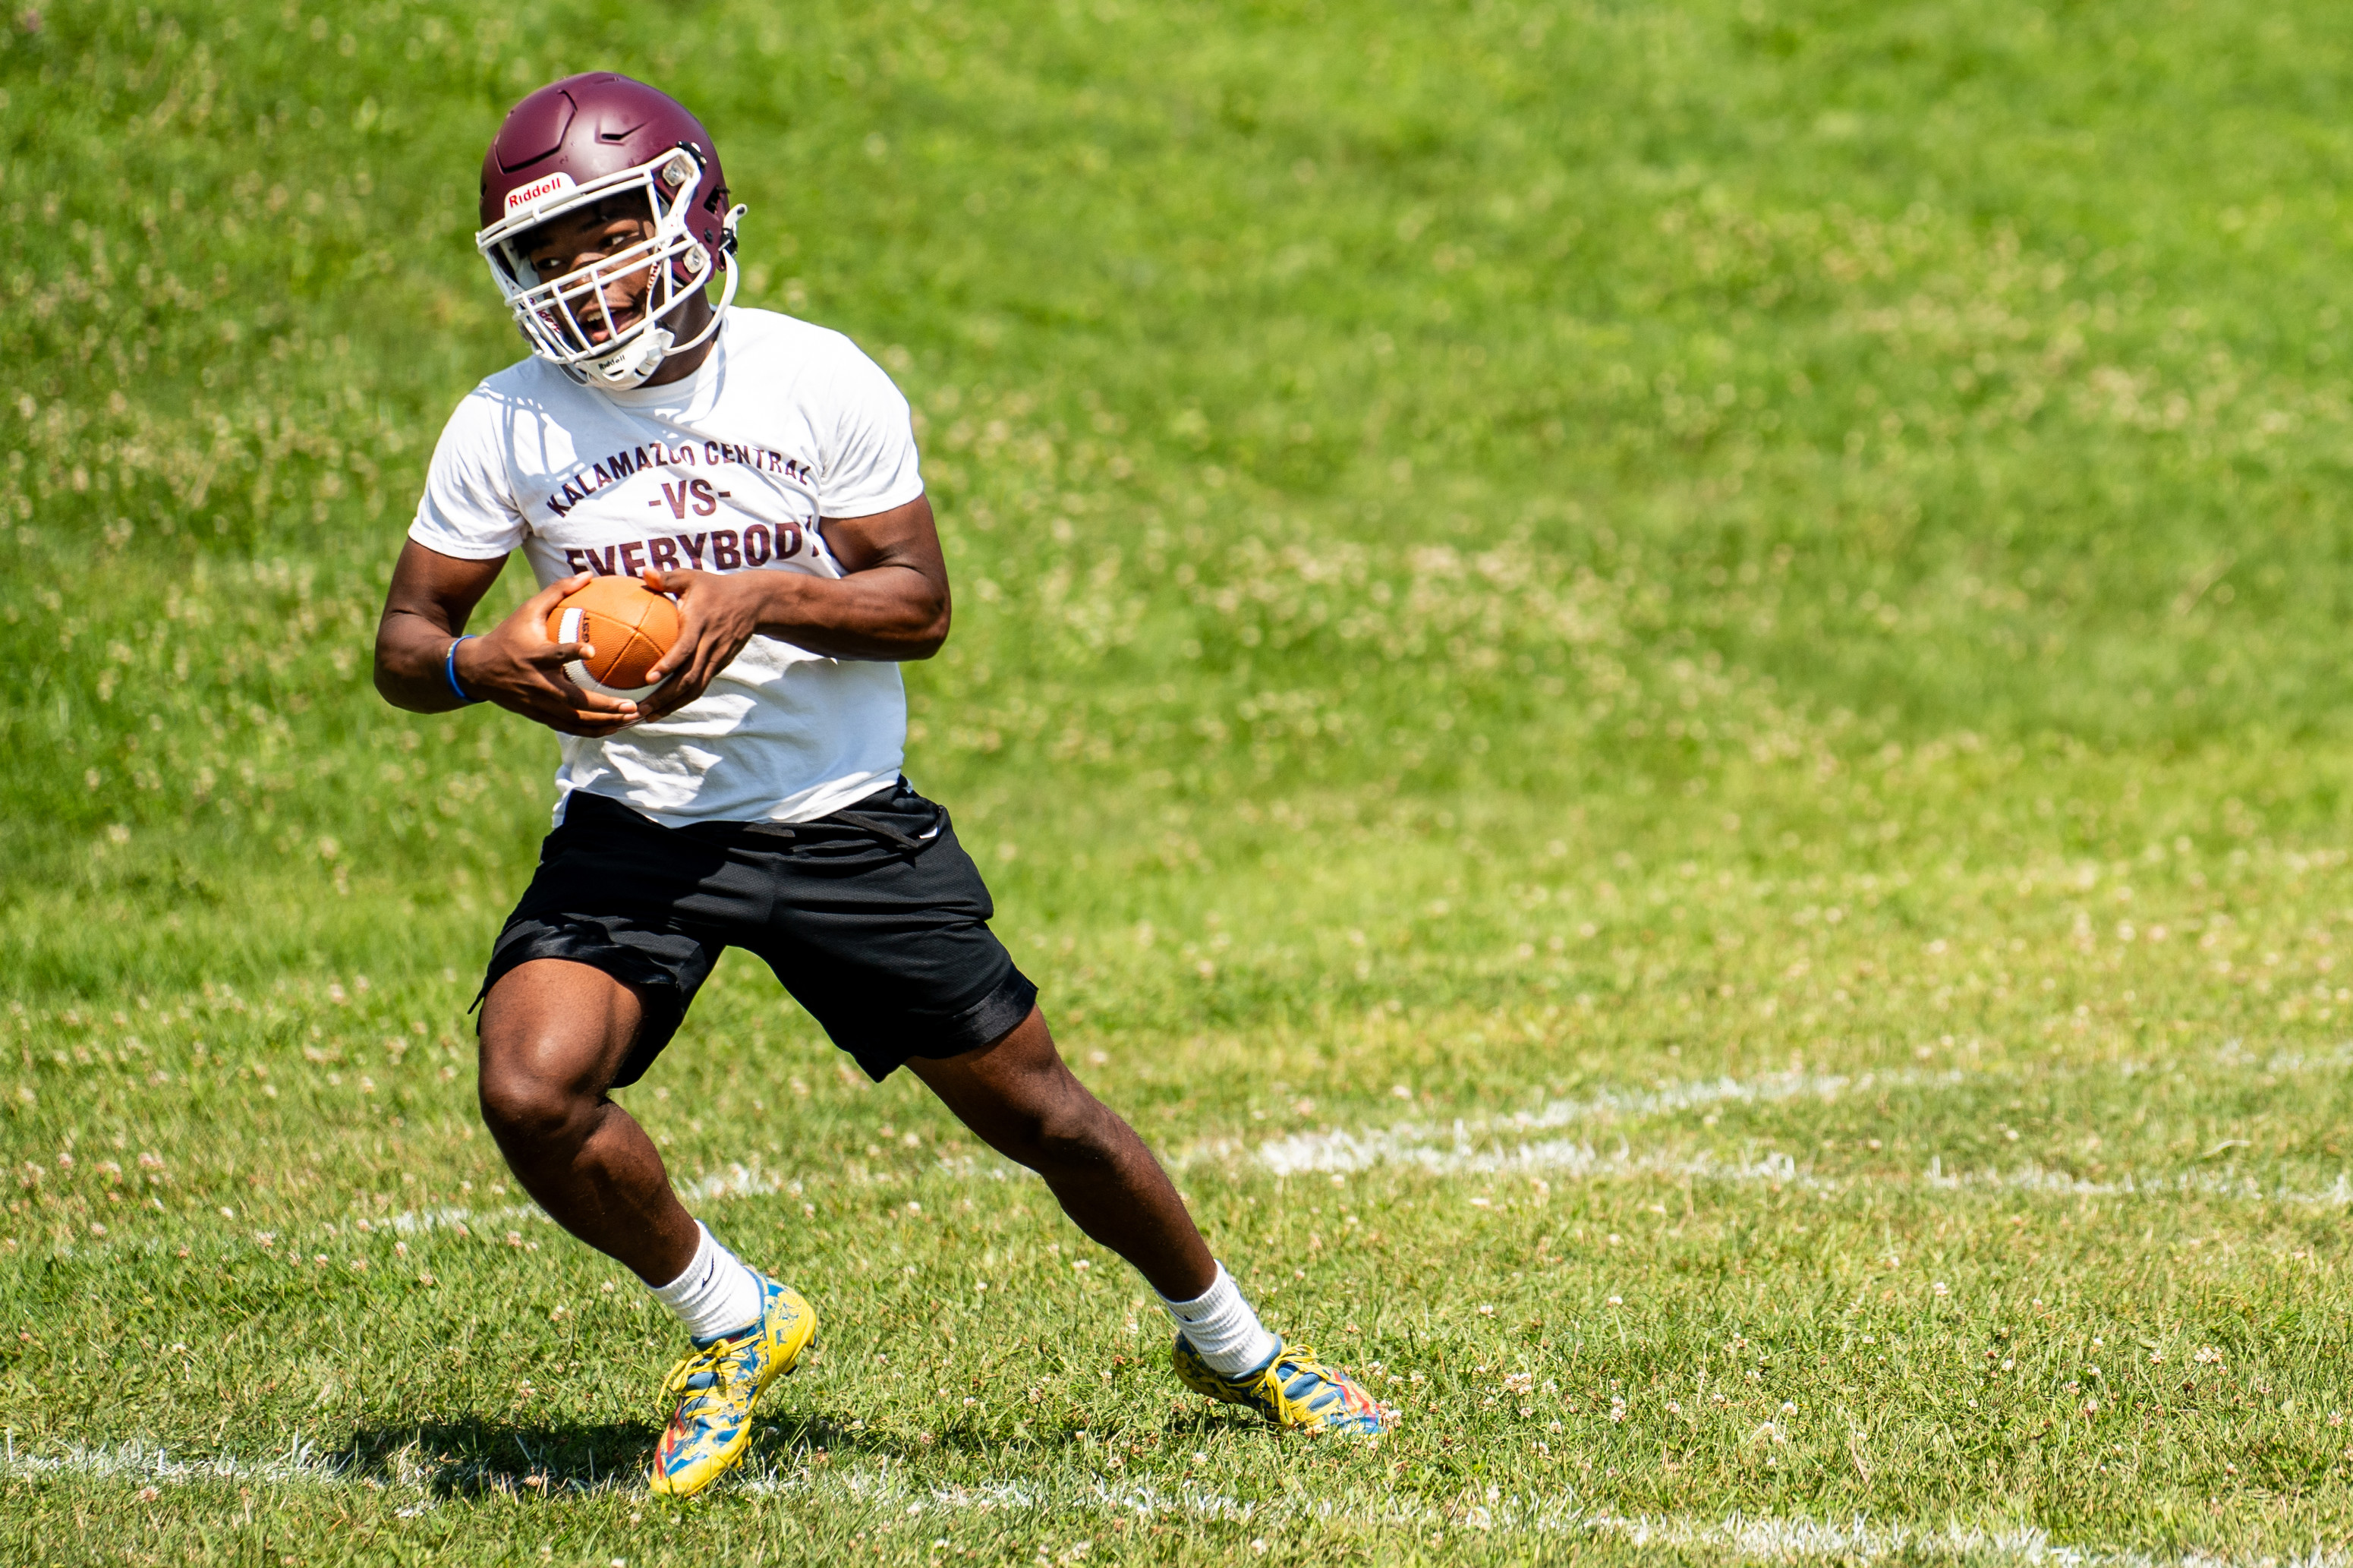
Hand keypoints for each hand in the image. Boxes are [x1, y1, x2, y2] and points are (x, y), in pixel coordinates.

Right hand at [455, 572, 642, 736]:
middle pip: (572, 700)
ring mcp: (538, 703)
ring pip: (574, 720)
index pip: (554, 654)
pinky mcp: (538, 716)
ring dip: (604, 722)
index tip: (592, 650)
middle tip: (632, 705)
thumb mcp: (527, 610)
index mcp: (534, 656)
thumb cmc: (508, 636)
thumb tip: (586, 574)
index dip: (571, 653)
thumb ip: (557, 592)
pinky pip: (569, 728)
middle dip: (603, 706)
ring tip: (633, 719)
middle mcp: (537, 683)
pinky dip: (592, 730)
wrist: (476, 670)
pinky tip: (616, 728)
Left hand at [633, 567, 780, 720]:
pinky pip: (699, 687)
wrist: (754, 603)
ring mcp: (716, 659)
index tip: (648, 678)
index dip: (668, 664)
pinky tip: (662, 709)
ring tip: (647, 718)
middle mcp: (710, 646)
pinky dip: (681, 701)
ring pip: (694, 689)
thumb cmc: (715, 587)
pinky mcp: (718, 666)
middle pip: (688, 679)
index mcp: (701, 624)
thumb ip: (667, 577)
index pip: (685, 648)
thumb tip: (643, 570)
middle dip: (664, 698)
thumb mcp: (692, 577)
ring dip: (671, 706)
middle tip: (639, 710)